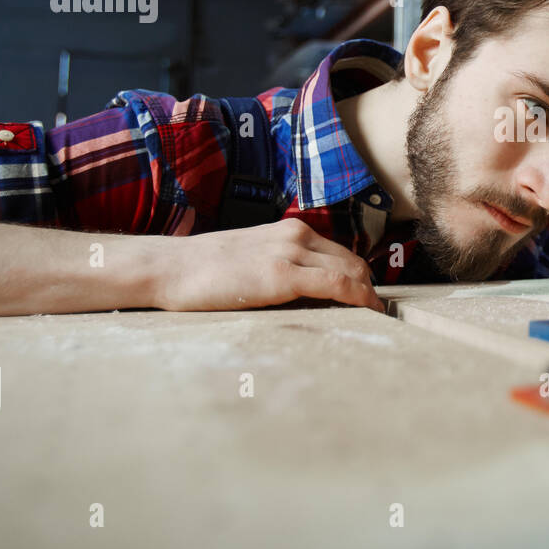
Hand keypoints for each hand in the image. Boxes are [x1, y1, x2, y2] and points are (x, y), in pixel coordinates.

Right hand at [153, 218, 384, 311]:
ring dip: (368, 296)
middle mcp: (297, 236)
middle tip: (376, 313)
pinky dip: (359, 299)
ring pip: (351, 273)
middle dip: (369, 289)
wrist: (172, 268)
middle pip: (353, 263)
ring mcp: (291, 254)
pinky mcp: (282, 276)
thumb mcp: (254, 256)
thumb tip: (308, 290)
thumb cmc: (206, 269)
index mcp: (291, 230)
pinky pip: (337, 286)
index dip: (361, 278)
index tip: (369, 298)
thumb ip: (282, 264)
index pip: (342, 253)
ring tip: (376, 318)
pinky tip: (368, 312)